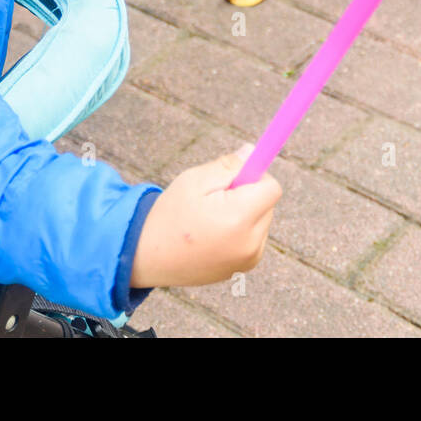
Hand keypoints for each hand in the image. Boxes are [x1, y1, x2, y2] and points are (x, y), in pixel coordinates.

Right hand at [129, 145, 280, 289]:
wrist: (148, 258)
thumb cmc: (170, 214)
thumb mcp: (195, 180)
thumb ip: (228, 165)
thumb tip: (253, 152)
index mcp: (239, 219)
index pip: (272, 188)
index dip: (256, 175)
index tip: (237, 173)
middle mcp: (250, 243)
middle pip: (267, 203)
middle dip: (247, 193)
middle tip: (214, 197)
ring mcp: (248, 259)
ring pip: (262, 220)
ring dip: (245, 212)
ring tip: (211, 218)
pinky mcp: (244, 268)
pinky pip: (254, 237)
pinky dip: (241, 229)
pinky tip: (214, 233)